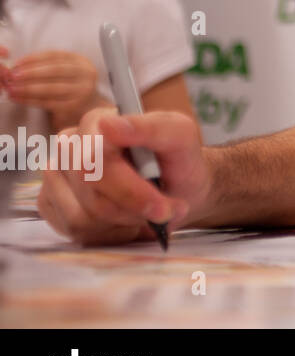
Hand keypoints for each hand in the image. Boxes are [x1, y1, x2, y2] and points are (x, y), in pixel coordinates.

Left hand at [3, 51, 109, 128]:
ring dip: (27, 88)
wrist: (86, 110)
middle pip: (55, 71)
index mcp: (82, 62)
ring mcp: (82, 92)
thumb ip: (49, 66)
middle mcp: (86, 75)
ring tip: (11, 88)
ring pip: (51, 88)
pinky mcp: (73, 107)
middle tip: (12, 75)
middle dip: (31, 72)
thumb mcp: (66, 73)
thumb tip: (19, 67)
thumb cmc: (69, 88)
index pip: (56, 56)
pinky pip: (47, 102)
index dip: (35, 58)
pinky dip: (29, 100)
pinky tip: (17, 98)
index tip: (17, 63)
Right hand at [38, 106, 213, 245]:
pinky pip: (73, 231)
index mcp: (95, 122)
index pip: (93, 163)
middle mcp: (69, 146)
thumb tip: (107, 123)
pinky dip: (109, 233)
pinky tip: (129, 221)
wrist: (180, 186)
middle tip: (165, 211)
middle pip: (88, 192)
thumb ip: (150, 128)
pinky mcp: (52, 203)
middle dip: (133, 208)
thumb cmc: (179, 157)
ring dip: (124, 222)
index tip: (162, 206)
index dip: (129, 190)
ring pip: (80, 217)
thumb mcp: (180, 135)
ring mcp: (57, 176)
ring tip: (149, 212)